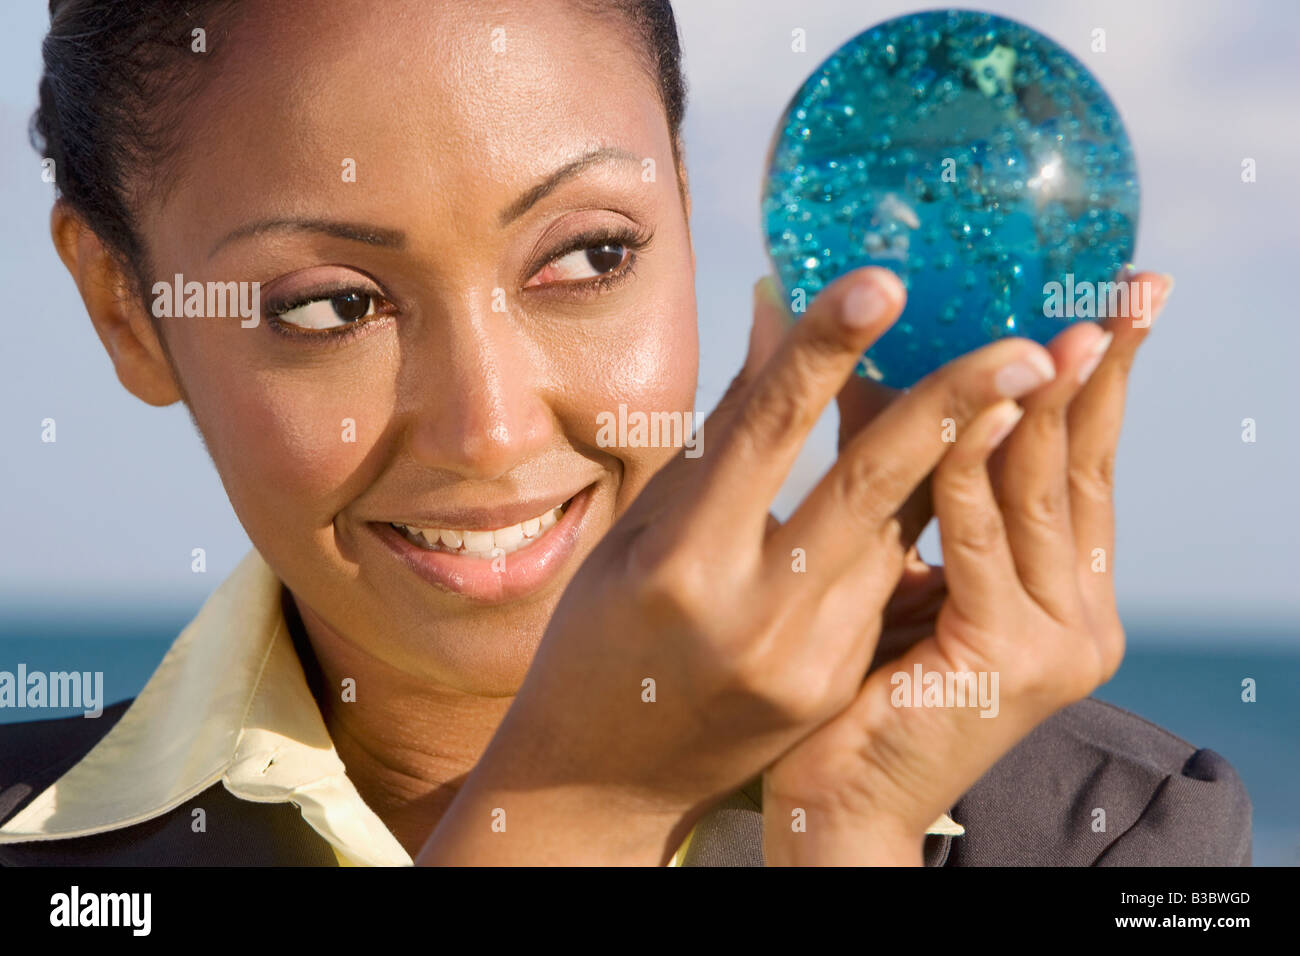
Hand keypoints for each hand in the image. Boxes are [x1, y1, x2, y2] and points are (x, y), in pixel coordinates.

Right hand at [418, 266, 1060, 864]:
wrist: (611, 776)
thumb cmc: (603, 636)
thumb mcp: (643, 530)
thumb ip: (721, 430)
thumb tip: (773, 313)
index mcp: (682, 563)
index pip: (766, 431)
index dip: (826, 350)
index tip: (885, 282)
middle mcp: (754, 616)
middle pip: (869, 485)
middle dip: (956, 404)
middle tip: (1031, 340)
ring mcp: (808, 660)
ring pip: (903, 530)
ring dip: (968, 453)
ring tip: (1024, 382)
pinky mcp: (840, 681)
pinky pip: (894, 578)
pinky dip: (928, 513)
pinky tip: (969, 457)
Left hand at [762, 272, 1172, 864]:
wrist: (836, 799)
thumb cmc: (856, 680)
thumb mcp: (894, 558)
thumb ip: (903, 479)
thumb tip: (866, 366)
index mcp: (1059, 590)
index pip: (1085, 465)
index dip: (1099, 381)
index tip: (1113, 302)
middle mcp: (1077, 615)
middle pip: (1088, 464)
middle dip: (1100, 368)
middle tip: (1121, 287)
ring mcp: (1054, 641)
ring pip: (1043, 489)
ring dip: (1039, 395)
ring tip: (1044, 317)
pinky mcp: (1007, 659)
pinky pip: (983, 536)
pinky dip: (978, 461)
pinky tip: (979, 397)